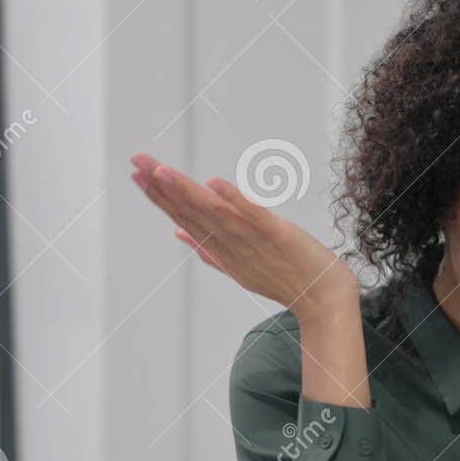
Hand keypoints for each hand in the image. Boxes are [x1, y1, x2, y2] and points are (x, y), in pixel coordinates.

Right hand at [129, 153, 357, 321]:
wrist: (323, 299)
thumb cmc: (285, 280)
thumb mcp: (239, 267)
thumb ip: (208, 250)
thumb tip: (178, 234)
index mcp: (221, 250)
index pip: (185, 218)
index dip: (160, 197)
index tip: (138, 173)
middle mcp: (232, 245)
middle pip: (192, 213)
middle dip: (162, 187)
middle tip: (137, 161)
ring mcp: (254, 241)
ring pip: (215, 213)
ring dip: (188, 191)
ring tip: (163, 170)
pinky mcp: (279, 235)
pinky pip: (255, 216)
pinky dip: (236, 200)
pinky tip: (214, 183)